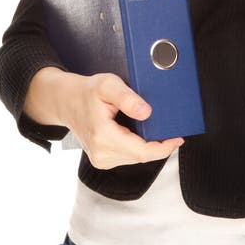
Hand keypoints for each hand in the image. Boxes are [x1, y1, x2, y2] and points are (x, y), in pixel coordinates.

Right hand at [62, 72, 184, 169]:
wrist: (67, 101)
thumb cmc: (87, 92)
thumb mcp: (108, 84)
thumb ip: (128, 97)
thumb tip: (146, 112)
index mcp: (103, 137)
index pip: (141, 152)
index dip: (163, 148)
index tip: (177, 138)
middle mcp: (101, 154)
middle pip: (141, 155)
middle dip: (157, 144)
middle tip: (168, 126)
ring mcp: (101, 160)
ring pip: (136, 157)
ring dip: (147, 144)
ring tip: (148, 125)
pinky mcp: (103, 160)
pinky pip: (128, 156)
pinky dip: (137, 145)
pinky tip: (137, 131)